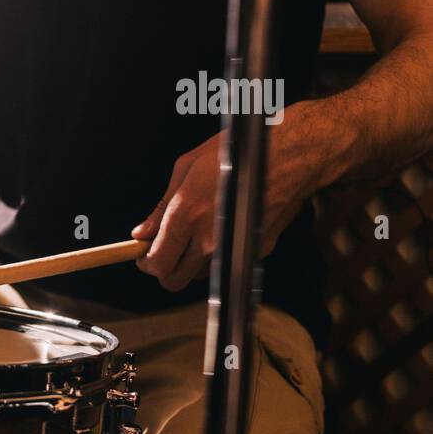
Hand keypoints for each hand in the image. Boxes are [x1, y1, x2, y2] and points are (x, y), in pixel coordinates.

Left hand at [131, 114, 323, 291]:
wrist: (289, 156)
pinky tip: (220, 230)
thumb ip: (161, 206)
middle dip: (165, 269)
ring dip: (191, 263)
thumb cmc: (238, 153)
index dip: (146, 262)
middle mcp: (210, 239)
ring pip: (199, 276)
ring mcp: (234, 248)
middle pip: (175, 280)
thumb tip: (142, 231)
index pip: (157, 263)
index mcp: (187, 216)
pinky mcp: (255, 251)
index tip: (144, 255)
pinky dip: (217, 256)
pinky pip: (226, 264)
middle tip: (165, 250)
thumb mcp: (186, 168)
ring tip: (195, 235)